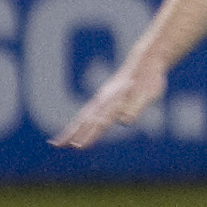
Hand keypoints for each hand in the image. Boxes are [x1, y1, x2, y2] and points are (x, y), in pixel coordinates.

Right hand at [49, 53, 165, 149]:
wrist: (145, 60)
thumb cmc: (149, 78)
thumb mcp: (148, 93)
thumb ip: (136, 107)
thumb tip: (124, 121)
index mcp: (116, 100)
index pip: (101, 121)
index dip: (90, 135)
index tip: (79, 146)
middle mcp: (104, 99)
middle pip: (86, 120)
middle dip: (73, 134)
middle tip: (59, 146)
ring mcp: (101, 98)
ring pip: (82, 117)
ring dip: (70, 131)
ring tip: (57, 144)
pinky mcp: (102, 98)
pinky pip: (86, 113)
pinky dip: (76, 123)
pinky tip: (71, 131)